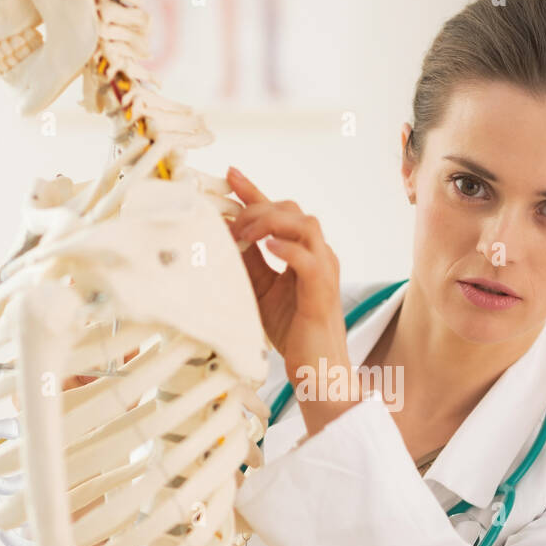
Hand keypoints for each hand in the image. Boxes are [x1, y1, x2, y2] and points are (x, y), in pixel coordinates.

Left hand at [226, 168, 357, 432]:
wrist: (318, 370)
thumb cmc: (294, 332)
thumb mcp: (260, 291)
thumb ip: (247, 264)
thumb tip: (221, 238)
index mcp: (303, 253)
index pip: (279, 212)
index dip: (254, 192)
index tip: (229, 175)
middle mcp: (318, 255)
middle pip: (292, 210)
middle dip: (257, 208)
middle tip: (230, 223)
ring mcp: (324, 271)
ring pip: (304, 225)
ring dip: (269, 223)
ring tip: (244, 234)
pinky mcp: (323, 291)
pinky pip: (309, 259)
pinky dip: (288, 249)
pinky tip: (267, 249)